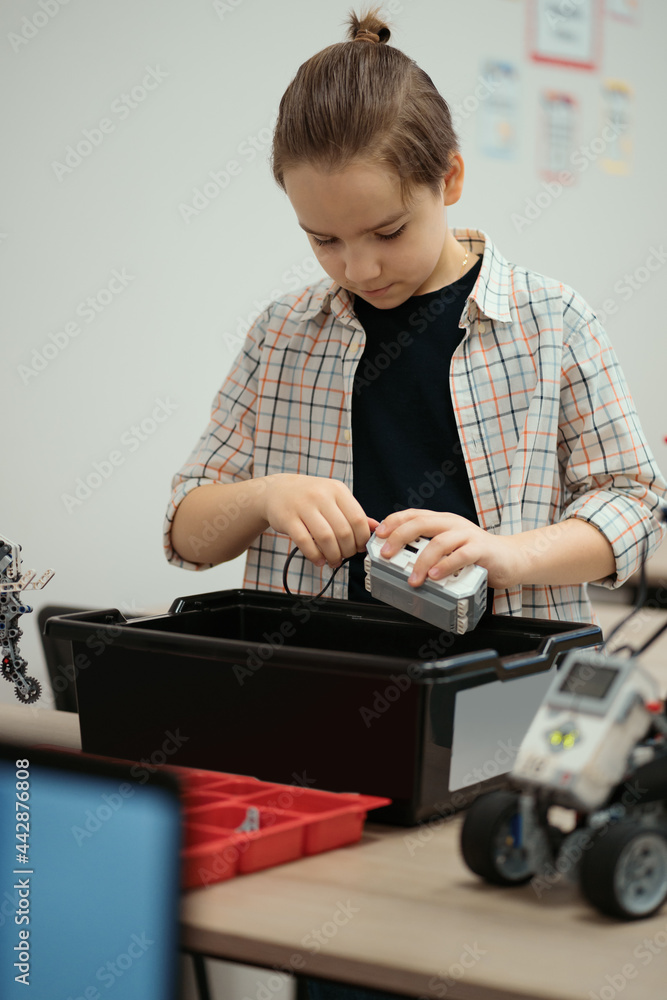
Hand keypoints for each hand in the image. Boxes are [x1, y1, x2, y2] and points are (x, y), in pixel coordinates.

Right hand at [261, 474, 377, 567]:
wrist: (276, 491)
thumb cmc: (308, 496)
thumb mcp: (333, 497)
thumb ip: (353, 513)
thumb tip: (375, 528)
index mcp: (337, 490)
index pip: (358, 519)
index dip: (361, 539)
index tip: (359, 548)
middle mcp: (321, 495)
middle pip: (343, 531)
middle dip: (347, 551)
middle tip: (345, 557)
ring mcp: (303, 506)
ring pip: (326, 538)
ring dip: (333, 555)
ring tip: (333, 561)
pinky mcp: (288, 519)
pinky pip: (305, 543)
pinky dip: (315, 556)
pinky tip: (319, 560)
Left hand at [374, 509, 518, 588]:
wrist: (510, 558)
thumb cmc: (476, 555)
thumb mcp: (448, 547)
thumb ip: (427, 548)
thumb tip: (397, 557)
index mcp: (442, 521)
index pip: (413, 514)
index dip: (394, 522)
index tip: (378, 535)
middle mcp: (453, 524)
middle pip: (421, 523)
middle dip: (400, 537)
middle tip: (387, 555)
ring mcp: (467, 535)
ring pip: (439, 542)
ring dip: (422, 561)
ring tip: (413, 578)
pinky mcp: (481, 550)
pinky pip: (461, 556)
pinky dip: (446, 566)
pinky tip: (435, 576)